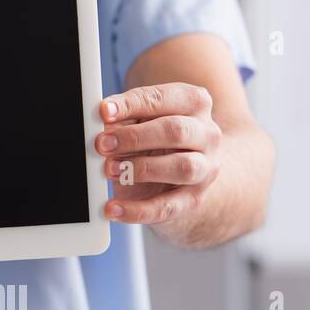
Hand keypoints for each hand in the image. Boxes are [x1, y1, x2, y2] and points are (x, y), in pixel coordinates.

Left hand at [97, 82, 221, 231]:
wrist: (185, 174)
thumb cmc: (156, 137)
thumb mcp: (140, 120)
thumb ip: (124, 117)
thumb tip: (103, 120)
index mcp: (194, 104)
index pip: (164, 99)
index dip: (132, 104)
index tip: (103, 111)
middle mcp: (207, 134)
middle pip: (177, 131)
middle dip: (135, 137)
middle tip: (103, 144)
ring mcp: (205, 169)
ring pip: (183, 167)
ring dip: (141, 169)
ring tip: (109, 170)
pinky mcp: (193, 199)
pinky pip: (168, 207)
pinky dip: (138, 210)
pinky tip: (114, 209)